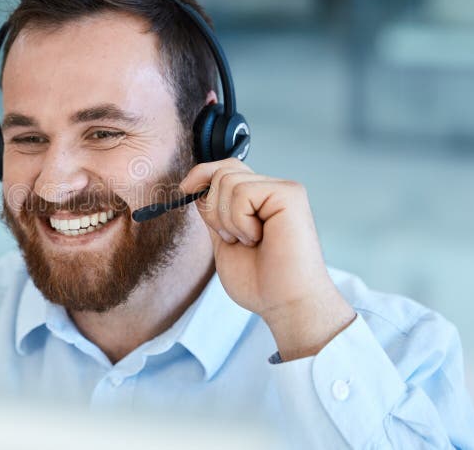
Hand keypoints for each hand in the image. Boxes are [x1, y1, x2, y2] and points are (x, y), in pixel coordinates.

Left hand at [180, 158, 354, 359]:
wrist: (285, 304)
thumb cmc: (261, 282)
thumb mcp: (224, 239)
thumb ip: (214, 212)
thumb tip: (196, 186)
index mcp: (259, 200)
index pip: (226, 168)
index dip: (202, 174)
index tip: (185, 190)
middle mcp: (272, 190)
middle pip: (223, 171)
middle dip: (213, 208)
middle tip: (232, 238)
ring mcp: (283, 190)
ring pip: (228, 181)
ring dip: (227, 219)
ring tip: (249, 241)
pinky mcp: (289, 195)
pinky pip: (242, 192)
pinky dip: (240, 221)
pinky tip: (258, 238)